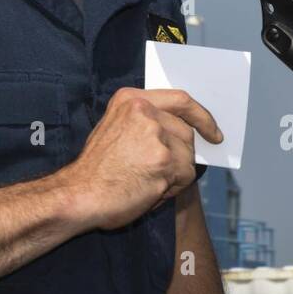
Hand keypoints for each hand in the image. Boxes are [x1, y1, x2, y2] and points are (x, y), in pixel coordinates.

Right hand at [63, 87, 222, 231]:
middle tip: (160, 172)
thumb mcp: (115, 129)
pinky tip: (151, 189)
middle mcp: (144, 110)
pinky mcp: (163, 159)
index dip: (202, 116)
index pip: (180, 99)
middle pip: (186, 131)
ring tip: (148, 181)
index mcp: (130, 99)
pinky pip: (186, 174)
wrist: (79, 194)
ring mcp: (154, 133)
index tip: (213, 132)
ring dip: (175, 173)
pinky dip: (174, 187)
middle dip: (181, 155)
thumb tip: (183, 133)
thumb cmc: (96, 170)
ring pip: (187, 154)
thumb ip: (146, 123)